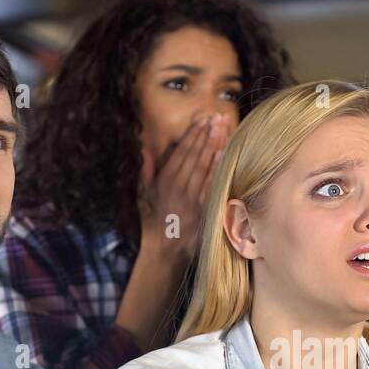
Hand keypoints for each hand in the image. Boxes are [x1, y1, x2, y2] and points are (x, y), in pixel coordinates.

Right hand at [136, 114, 229, 266]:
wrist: (164, 251)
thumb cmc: (151, 223)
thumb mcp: (142, 197)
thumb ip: (144, 173)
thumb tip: (144, 150)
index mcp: (165, 183)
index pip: (181, 153)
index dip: (192, 135)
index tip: (202, 120)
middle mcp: (180, 189)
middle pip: (196, 157)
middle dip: (207, 135)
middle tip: (217, 117)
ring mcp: (194, 200)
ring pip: (206, 169)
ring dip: (216, 147)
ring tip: (223, 129)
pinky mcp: (205, 210)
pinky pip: (213, 186)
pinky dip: (219, 170)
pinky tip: (225, 156)